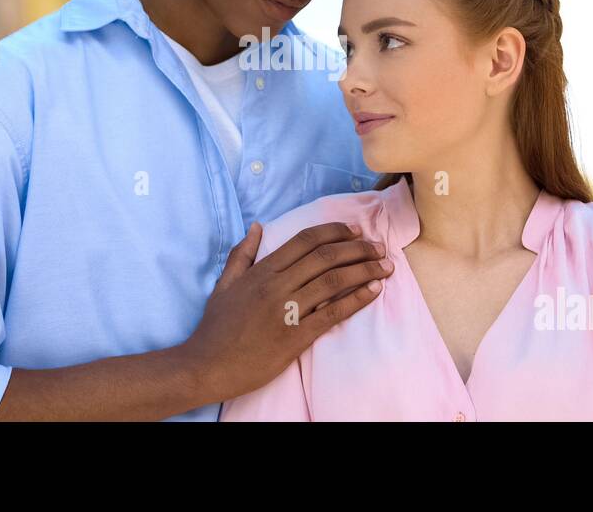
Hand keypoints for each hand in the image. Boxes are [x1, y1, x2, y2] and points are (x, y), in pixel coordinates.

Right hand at [182, 221, 394, 403]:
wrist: (207, 366)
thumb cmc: (216, 327)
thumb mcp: (224, 284)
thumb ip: (243, 254)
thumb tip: (256, 226)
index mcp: (262, 271)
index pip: (305, 241)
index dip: (335, 232)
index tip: (355, 230)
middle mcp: (277, 286)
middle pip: (326, 257)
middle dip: (358, 248)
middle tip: (378, 247)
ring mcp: (287, 311)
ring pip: (334, 281)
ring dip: (364, 270)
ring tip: (385, 266)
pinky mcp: (295, 337)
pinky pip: (332, 313)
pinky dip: (356, 299)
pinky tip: (373, 291)